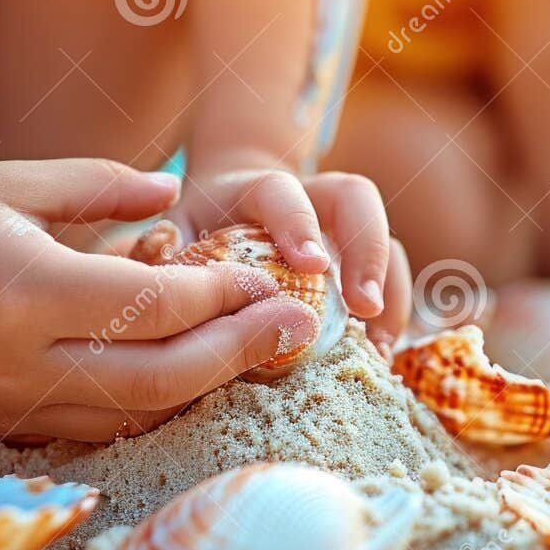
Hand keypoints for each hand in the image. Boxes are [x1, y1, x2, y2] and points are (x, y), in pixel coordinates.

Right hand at [0, 159, 320, 442]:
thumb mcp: (11, 182)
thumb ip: (102, 187)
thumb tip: (176, 193)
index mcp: (24, 295)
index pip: (152, 308)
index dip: (221, 296)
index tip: (271, 280)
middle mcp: (23, 366)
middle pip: (161, 380)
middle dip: (239, 355)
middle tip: (299, 331)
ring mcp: (15, 411)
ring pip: (139, 417)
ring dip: (208, 389)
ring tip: (260, 354)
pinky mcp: (9, 435)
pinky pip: (104, 431)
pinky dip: (158, 408)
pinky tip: (198, 380)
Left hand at [172, 159, 410, 350]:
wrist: (225, 208)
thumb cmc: (195, 230)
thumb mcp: (172, 234)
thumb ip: (161, 253)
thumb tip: (158, 276)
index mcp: (257, 189)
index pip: (282, 190)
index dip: (299, 222)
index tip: (311, 265)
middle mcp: (312, 198)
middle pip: (356, 199)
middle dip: (367, 251)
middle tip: (365, 308)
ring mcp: (343, 230)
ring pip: (386, 241)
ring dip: (391, 294)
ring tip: (379, 351)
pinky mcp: (358, 263)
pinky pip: (389, 282)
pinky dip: (389, 321)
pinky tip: (378, 360)